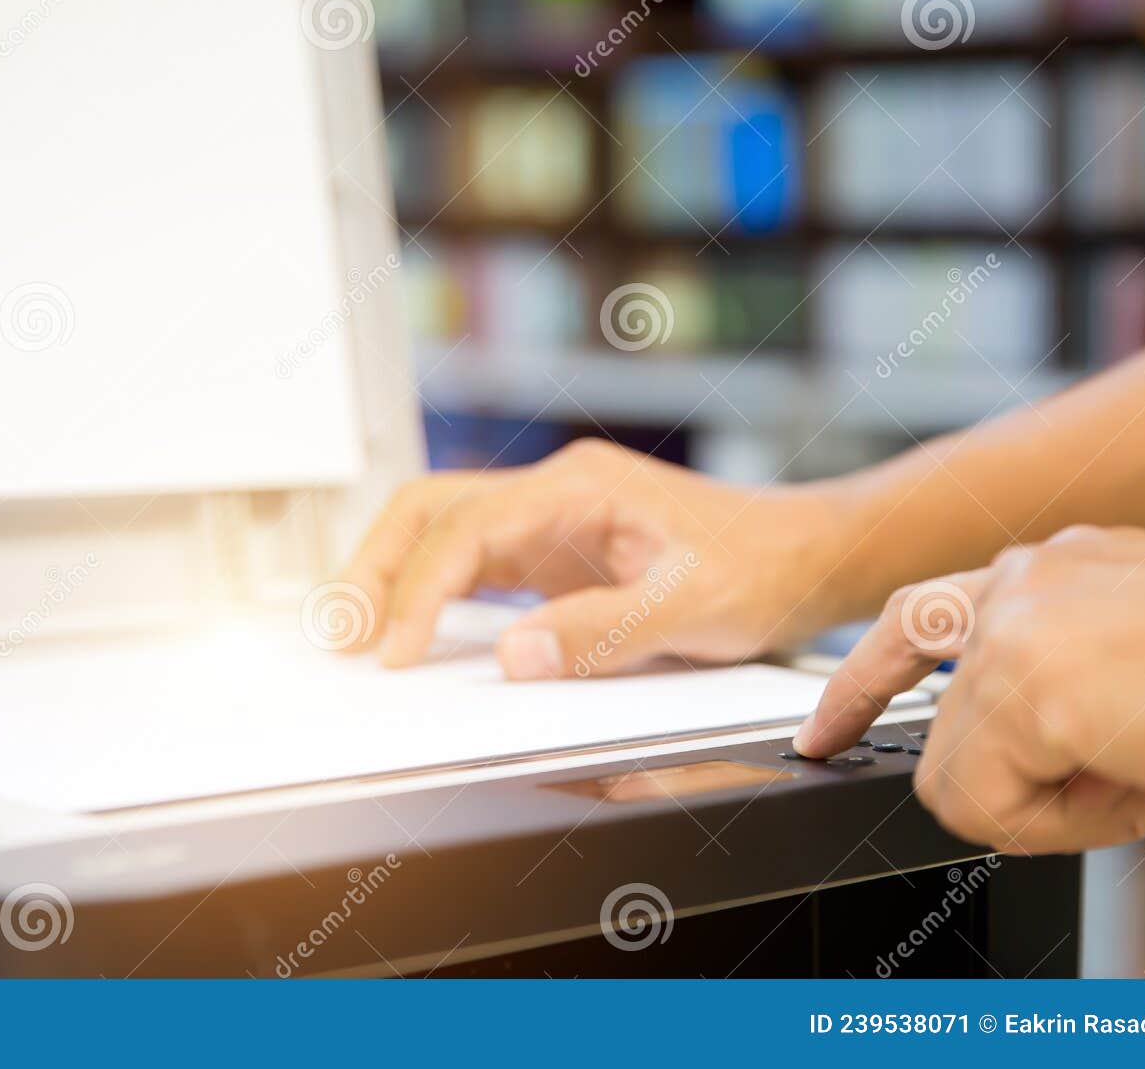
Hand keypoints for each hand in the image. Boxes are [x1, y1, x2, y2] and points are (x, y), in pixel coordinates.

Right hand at [337, 439, 866, 677]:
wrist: (804, 554)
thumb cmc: (761, 568)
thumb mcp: (693, 607)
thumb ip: (604, 631)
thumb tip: (515, 656)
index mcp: (578, 489)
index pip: (467, 529)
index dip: (419, 591)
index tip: (398, 651)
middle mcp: (554, 494)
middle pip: (429, 509)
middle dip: (374, 566)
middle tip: (340, 633)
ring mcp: (551, 521)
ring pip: (440, 530)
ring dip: (392, 576)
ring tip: (355, 634)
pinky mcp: (555, 554)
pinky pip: (471, 563)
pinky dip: (430, 593)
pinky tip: (412, 632)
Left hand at [795, 526, 1144, 853]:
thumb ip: (1060, 693)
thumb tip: (1015, 766)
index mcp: (1055, 569)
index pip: (914, 619)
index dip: (858, 686)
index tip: (823, 731)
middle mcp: (1023, 579)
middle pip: (923, 712)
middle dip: (994, 777)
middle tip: (1049, 774)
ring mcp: (1015, 625)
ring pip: (955, 776)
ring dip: (1048, 806)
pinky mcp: (1027, 685)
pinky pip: (988, 806)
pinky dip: (1064, 827)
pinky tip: (1143, 786)